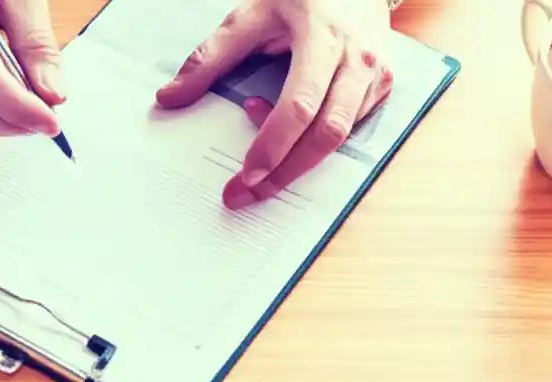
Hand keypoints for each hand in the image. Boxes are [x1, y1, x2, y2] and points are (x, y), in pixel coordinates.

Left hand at [156, 0, 394, 207]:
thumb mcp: (251, 15)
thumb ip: (210, 57)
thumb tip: (168, 97)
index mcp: (322, 38)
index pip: (299, 105)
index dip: (273, 145)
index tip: (246, 175)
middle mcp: (357, 61)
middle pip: (325, 135)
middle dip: (284, 173)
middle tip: (246, 195)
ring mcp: (376, 77)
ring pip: (339, 140)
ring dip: (297, 160)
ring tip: (260, 158)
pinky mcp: (382, 91)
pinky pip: (348, 132)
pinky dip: (313, 142)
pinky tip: (289, 131)